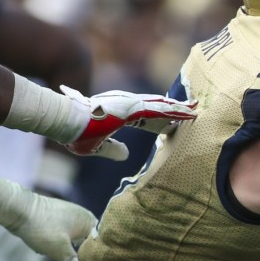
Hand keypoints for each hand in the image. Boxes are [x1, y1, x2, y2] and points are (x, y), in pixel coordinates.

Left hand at [0, 177, 96, 260]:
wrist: (17, 208)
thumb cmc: (42, 228)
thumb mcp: (59, 250)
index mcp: (89, 220)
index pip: (102, 241)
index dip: (98, 255)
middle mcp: (82, 215)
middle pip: (88, 240)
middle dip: (81, 253)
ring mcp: (68, 214)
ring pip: (75, 236)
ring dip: (68, 247)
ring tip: (60, 256)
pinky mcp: (56, 216)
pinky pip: (64, 232)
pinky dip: (59, 240)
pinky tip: (48, 247)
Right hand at [60, 86, 198, 161]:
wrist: (63, 120)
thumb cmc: (76, 132)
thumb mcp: (96, 147)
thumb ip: (113, 150)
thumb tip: (126, 156)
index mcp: (118, 114)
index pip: (145, 117)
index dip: (161, 120)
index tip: (173, 123)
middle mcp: (126, 105)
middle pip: (157, 108)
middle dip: (174, 109)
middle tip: (192, 109)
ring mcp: (130, 104)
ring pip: (162, 106)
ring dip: (179, 108)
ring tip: (196, 108)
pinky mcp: (133, 107)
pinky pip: (161, 109)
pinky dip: (176, 111)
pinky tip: (190, 112)